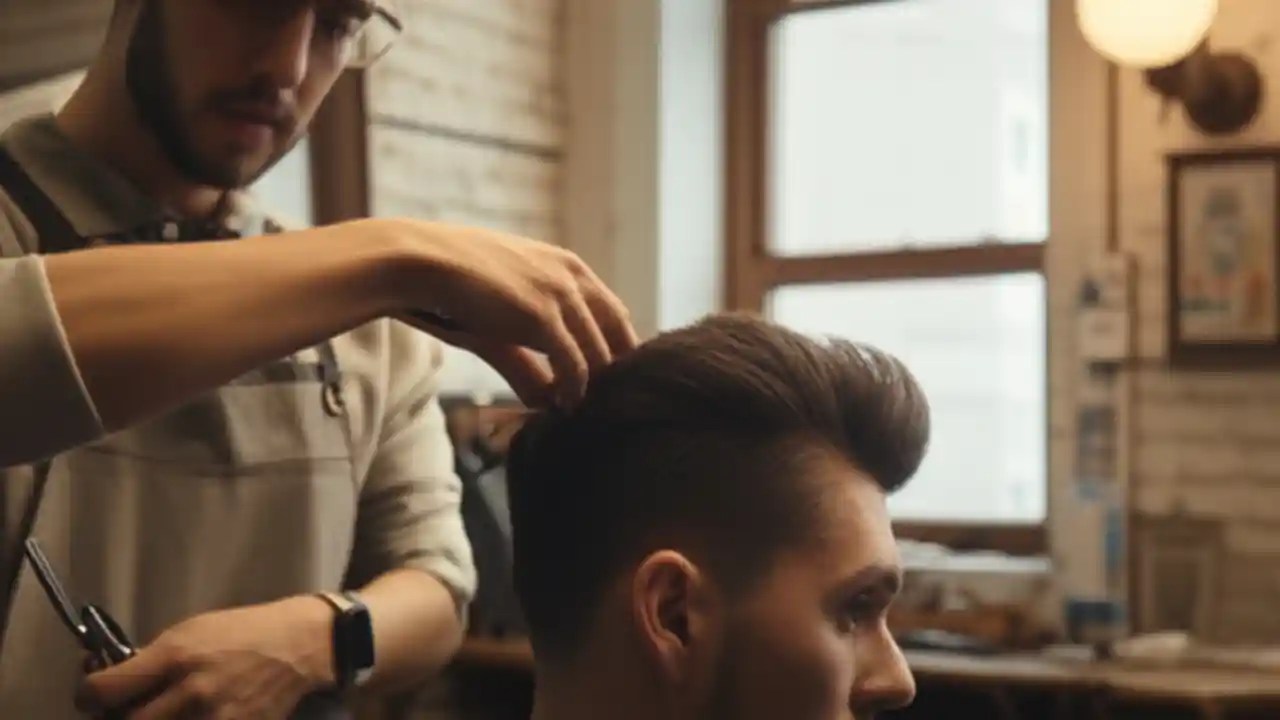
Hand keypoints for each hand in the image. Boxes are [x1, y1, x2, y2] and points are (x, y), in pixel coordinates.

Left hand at [77, 597, 332, 719]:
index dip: (87, 697)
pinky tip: (194, 717)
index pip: (104, 691)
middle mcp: (191, 690)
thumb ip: (152, 660)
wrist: (299, 645)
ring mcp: (216, 718)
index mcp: (176, 655)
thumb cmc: (242, 632)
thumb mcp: (192, 630)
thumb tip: (110, 678)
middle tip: (128, 712)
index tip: (92, 698)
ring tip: (167, 712)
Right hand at [377, 219, 638, 406]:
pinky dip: (573, 392)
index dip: (618, 350)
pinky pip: (574, 366)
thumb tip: (546, 403)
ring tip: (579, 412)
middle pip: (617, 334)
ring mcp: (561, 295)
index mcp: (567, 266)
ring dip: (593, 389)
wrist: (418, 263)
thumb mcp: (498, 324)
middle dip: (614, 373)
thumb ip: (526, 363)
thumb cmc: (450, 288)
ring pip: (599, 355)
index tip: (612, 383)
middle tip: (605, 405)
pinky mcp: (543, 318)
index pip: (614, 313)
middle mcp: (573, 277)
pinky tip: (563, 408)